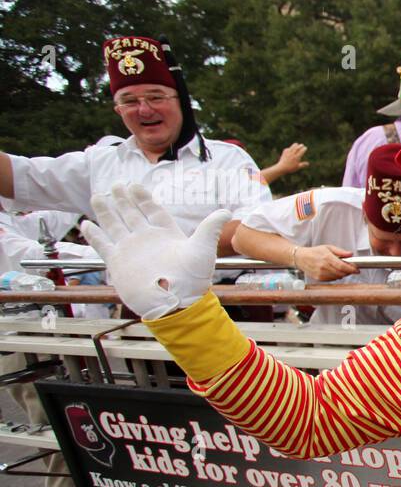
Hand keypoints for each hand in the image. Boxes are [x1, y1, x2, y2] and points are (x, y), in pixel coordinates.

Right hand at [82, 183, 225, 319]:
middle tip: (116, 184)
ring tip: (98, 196)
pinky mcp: (118, 263)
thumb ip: (210, 227)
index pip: (153, 211)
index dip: (144, 198)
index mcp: (167, 235)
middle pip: (132, 214)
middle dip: (124, 200)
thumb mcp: (204, 248)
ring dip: (107, 211)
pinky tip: (86, 224)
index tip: (135, 185)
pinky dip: (95, 235)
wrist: (176, 302)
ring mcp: (131, 250)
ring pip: (116, 225)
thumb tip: (227, 211)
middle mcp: (147, 240)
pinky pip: (103, 245)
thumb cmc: (193, 278)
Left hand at [275, 143, 308, 172]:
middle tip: (302, 145)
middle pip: (297, 148)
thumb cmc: (290, 168)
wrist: (282, 168)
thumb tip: (308, 163)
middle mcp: (292, 154)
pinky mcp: (284, 152)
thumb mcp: (297, 167)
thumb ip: (303, 165)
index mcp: (296, 157)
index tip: (305, 148)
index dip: (304, 149)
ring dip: (295, 145)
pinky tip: (290, 148)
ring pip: (292, 147)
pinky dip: (289, 148)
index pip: (301, 151)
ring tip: (296, 144)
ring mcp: (288, 153)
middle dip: (300, 146)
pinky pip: (287, 149)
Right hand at [295, 244, 358, 280]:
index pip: (343, 266)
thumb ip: (341, 252)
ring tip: (342, 268)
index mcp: (327, 258)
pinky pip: (332, 279)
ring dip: (343, 274)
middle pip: (342, 273)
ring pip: (338, 277)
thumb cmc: (315, 252)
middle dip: (349, 272)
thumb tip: (351, 254)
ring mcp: (321, 274)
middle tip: (351, 268)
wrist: (301, 258)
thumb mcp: (328, 247)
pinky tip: (334, 271)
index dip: (352, 269)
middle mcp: (324, 267)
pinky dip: (336, 276)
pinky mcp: (319, 278)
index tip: (357, 270)